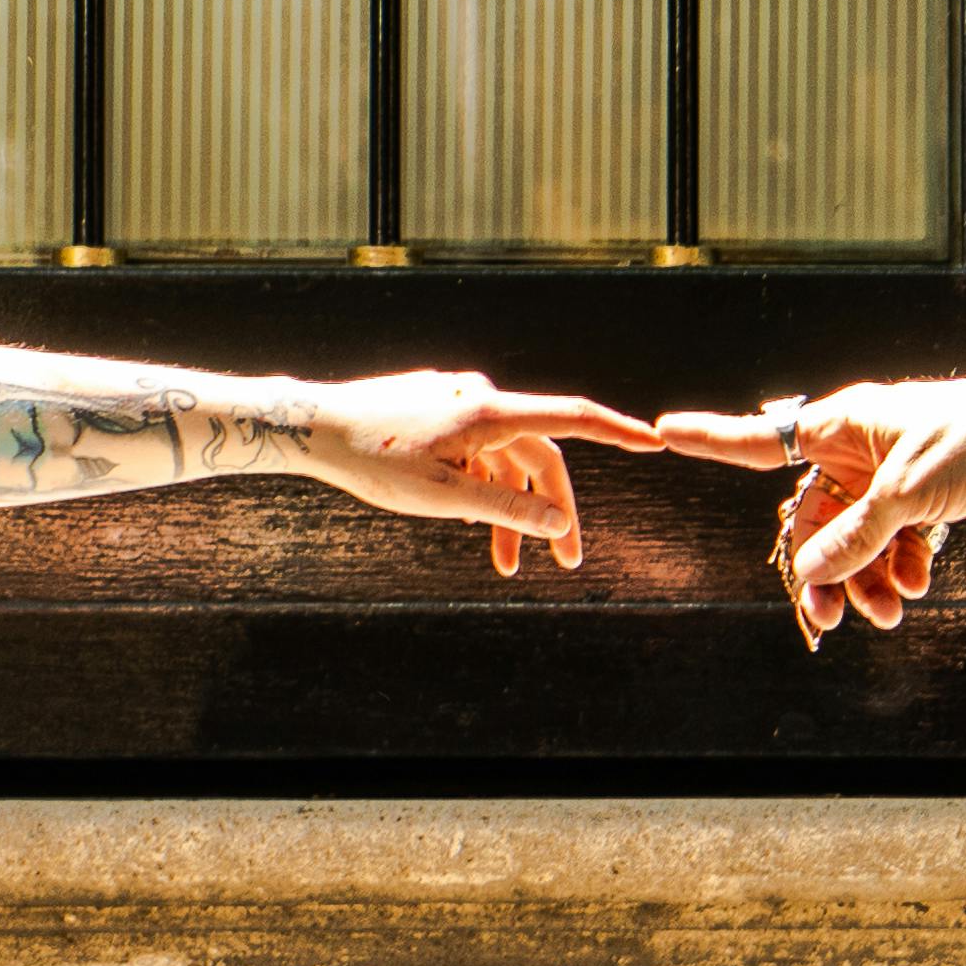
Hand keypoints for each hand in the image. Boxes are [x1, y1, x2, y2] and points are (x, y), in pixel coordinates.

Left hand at [285, 371, 665, 573]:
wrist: (310, 425)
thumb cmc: (373, 462)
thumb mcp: (445, 499)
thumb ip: (507, 511)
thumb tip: (561, 526)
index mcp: (491, 412)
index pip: (572, 419)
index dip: (618, 432)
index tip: (655, 442)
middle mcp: (482, 398)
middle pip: (540, 456)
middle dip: (553, 513)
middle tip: (567, 565)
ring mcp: (459, 400)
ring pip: (505, 459)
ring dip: (511, 510)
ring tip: (503, 568)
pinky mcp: (438, 408)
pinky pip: (478, 450)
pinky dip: (483, 487)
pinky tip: (468, 521)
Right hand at [652, 358, 965, 644]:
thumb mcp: (907, 494)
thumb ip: (856, 536)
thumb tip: (808, 571)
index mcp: (844, 426)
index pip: (763, 438)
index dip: (714, 439)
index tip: (666, 432)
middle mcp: (860, 450)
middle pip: (815, 518)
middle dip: (823, 569)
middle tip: (829, 619)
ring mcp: (891, 478)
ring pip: (855, 541)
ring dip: (866, 580)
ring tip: (887, 612)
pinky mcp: (924, 502)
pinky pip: (891, 545)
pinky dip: (899, 569)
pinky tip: (916, 583)